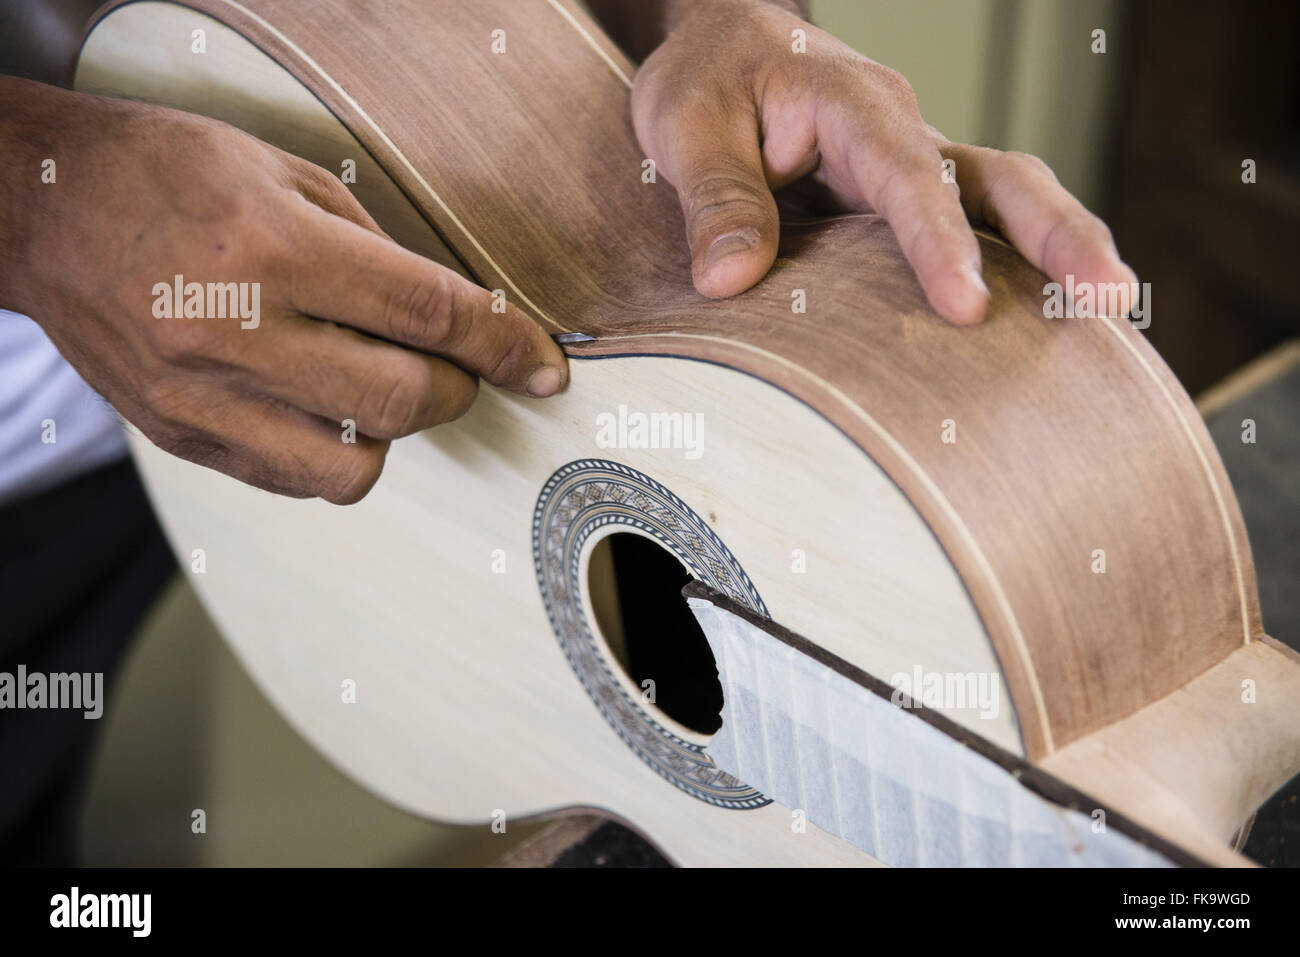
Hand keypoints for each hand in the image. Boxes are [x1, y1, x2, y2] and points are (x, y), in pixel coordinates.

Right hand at [1, 79, 566, 502]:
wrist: (37, 209)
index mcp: (273, 248)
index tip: (544, 367)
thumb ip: (373, 248)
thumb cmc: (162, 174)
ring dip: (395, 430)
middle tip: (452, 363)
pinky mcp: (183, 437)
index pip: (429, 314)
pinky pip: (296, 482)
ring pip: (357, 467)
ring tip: (372, 381)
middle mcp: (238, 332)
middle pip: (404, 402)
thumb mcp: (280, 172)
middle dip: (457, 389)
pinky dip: (336, 455)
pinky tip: (322, 407)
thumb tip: (453, 315)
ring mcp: (205, 397)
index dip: (506, 344)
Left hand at [629, 0, 1137, 322]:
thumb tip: (731, 281)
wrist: (723, 46)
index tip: (965, 305)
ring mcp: (915, 163)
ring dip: (1059, 250)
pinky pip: (975, 224)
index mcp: (851, 105)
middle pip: (1000, 178)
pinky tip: (1041, 316)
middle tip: (1110, 298)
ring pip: (1006, 199)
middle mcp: (901, 130)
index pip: (908, 175)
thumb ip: (716, 198)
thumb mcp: (687, 128)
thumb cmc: (707, 80)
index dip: (940, 240)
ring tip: (1109, 311)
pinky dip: (1016, 264)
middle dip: (1059, 236)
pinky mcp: (908, 197)